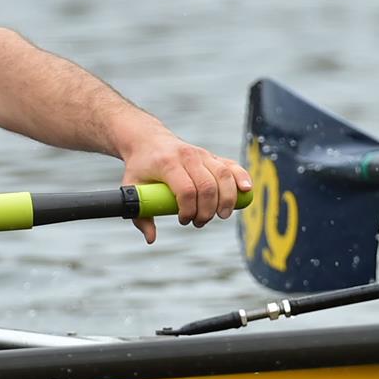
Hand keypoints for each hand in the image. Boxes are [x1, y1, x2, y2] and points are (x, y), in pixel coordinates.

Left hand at [120, 128, 250, 244]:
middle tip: (199, 222)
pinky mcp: (212, 156)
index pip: (186, 190)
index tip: (183, 220)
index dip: (189, 210)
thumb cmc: (141, 167)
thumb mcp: (132, 187)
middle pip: (207, 186)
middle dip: (207, 211)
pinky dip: (241, 177)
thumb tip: (151, 239)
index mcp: (167, 163)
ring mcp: (202, 154)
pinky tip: (246, 191)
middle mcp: (187, 156)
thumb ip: (140, 215)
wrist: (147, 140)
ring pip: (223, 176)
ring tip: (221, 215)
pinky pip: (231, 166)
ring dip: (226, 200)